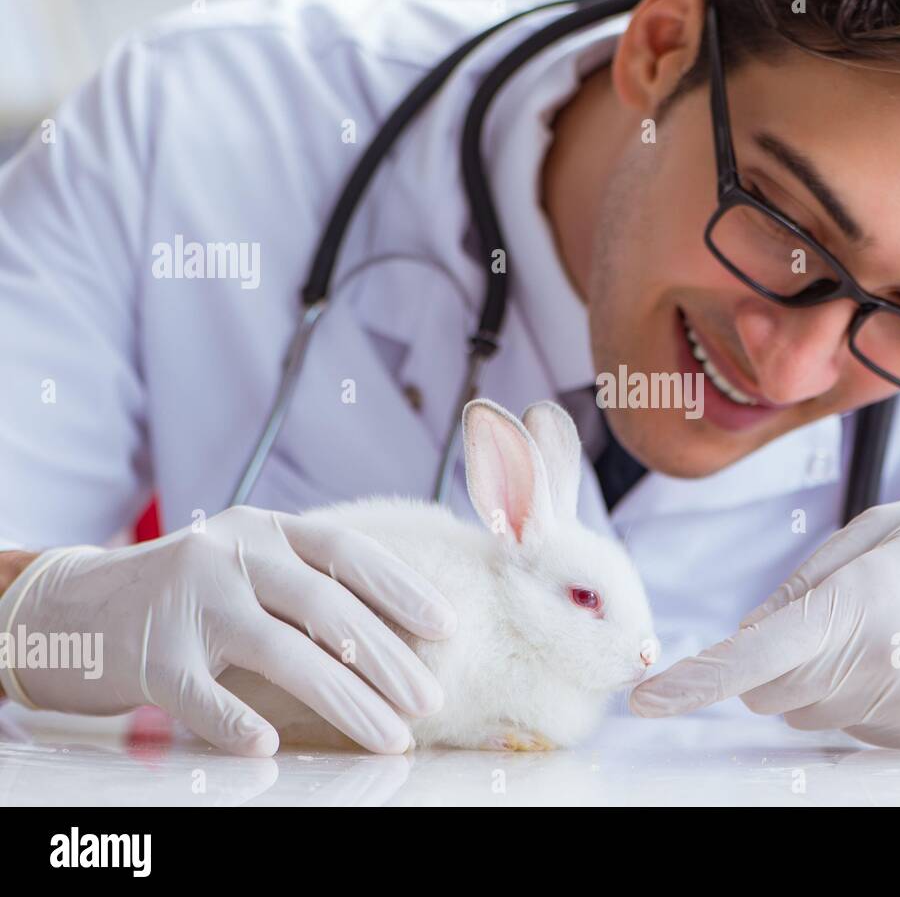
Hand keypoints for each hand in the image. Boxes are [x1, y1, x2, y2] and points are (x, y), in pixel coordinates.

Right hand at [0, 505, 454, 754]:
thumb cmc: (192, 594)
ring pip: (281, 652)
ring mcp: (189, 601)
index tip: (446, 627)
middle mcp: (231, 554)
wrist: (75, 605)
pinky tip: (268, 747)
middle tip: (429, 702)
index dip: (401, 588)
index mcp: (266, 530)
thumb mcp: (251, 566)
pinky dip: (234, 721)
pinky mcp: (150, 654)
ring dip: (345, 699)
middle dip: (387, 659)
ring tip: (389, 736)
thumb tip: (404, 633)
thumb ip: (310, 583)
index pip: (347, 552)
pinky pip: (200, 694)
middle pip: (325, 607)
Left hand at [630, 492, 899, 750]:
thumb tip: (749, 637)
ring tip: (885, 625)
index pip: (756, 658)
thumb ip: (806, 584)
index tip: (645, 700)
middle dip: (769, 660)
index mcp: (871, 601)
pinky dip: (856, 695)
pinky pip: (853, 728)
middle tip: (826, 610)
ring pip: (807, 712)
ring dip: (815, 677)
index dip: (692, 681)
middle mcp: (889, 669)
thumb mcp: (884, 526)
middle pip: (771, 691)